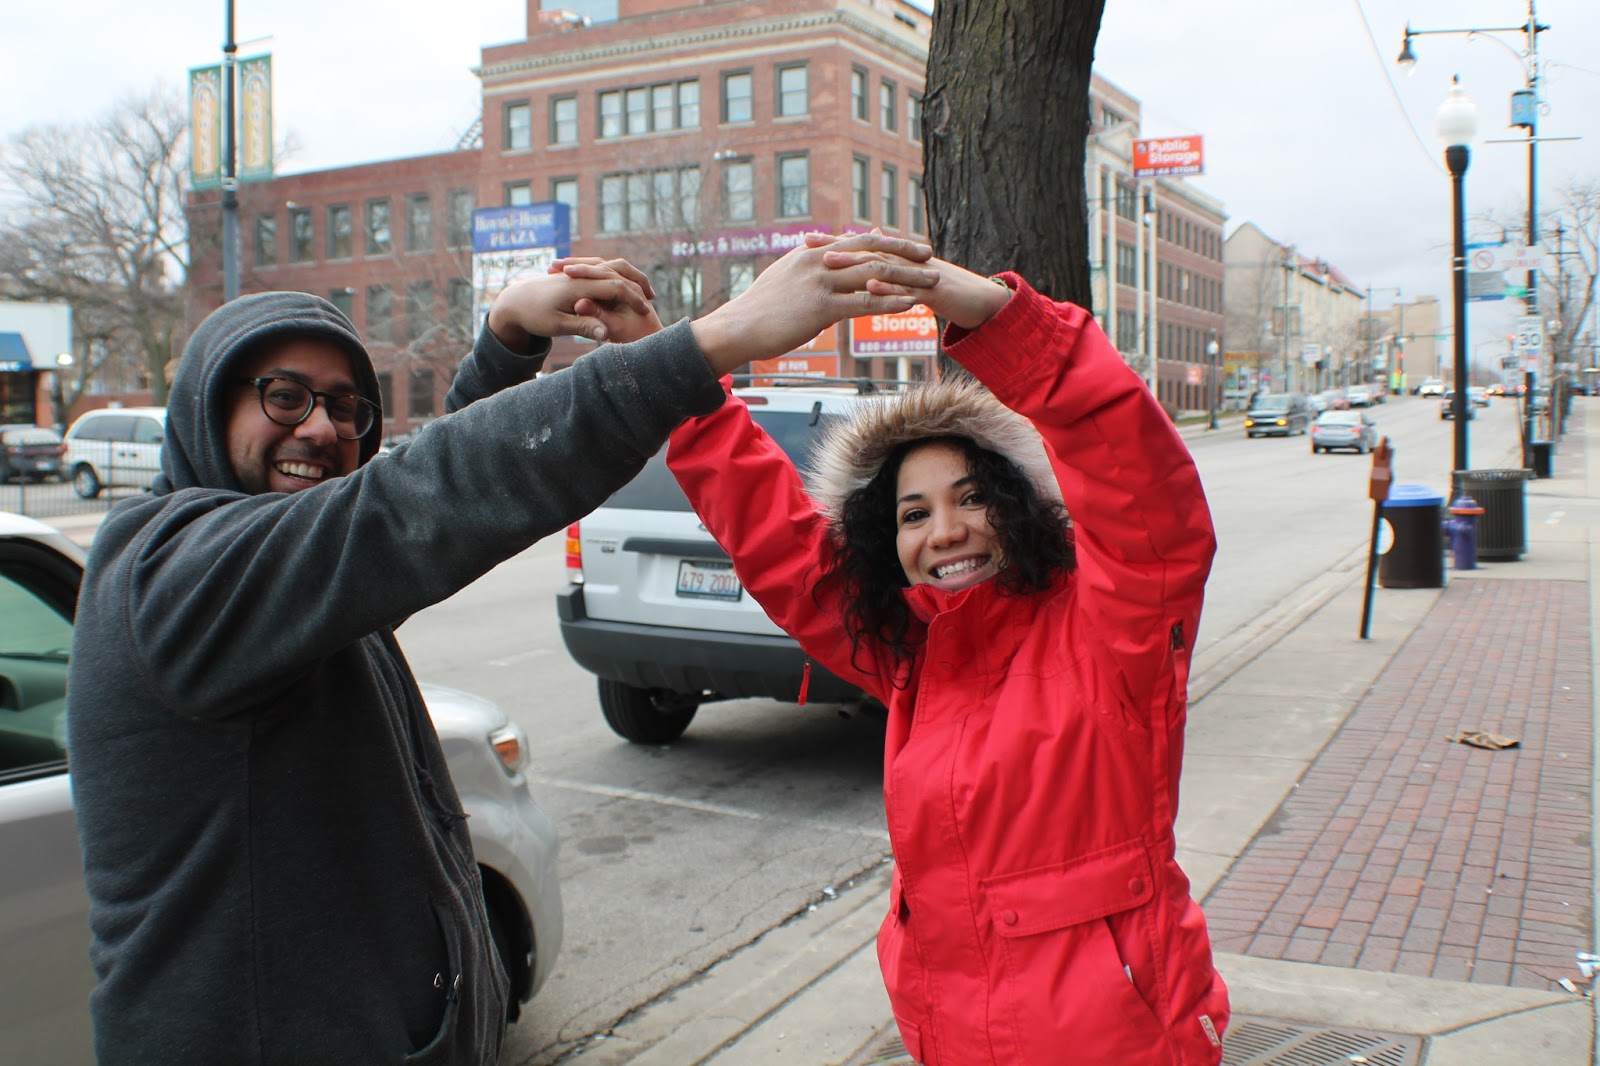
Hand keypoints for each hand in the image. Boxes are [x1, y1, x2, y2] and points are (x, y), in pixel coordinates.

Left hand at [487, 259, 656, 348]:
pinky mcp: (575, 276)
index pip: (615, 287)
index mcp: (578, 286)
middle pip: (617, 272)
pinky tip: (623, 293)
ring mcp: (578, 274)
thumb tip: (604, 334)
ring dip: (628, 278)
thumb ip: (583, 326)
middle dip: (637, 285)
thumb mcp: (557, 325)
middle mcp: (580, 275)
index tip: (647, 312)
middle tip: (652, 302)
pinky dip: (616, 278)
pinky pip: (601, 271)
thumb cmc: (534, 316)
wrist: (513, 300)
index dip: (633, 299)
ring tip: (644, 295)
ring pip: (610, 268)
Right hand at [691, 231, 937, 375]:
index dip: (888, 242)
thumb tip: (828, 265)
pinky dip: (890, 302)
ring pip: (873, 275)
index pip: (858, 241)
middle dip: (904, 253)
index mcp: (812, 252)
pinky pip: (863, 303)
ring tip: (932, 281)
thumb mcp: (787, 278)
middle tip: (930, 256)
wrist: (738, 327)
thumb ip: (810, 268)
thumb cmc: (761, 309)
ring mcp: (820, 283)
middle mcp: (819, 261)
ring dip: (906, 278)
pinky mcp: (821, 308)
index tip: (909, 246)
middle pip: (872, 252)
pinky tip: (911, 305)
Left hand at [813, 239, 1010, 330]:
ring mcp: (921, 275)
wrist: (985, 302)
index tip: (804, 239)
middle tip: (806, 243)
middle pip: (868, 250)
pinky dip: (888, 290)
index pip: (863, 248)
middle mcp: (908, 261)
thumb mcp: (915, 279)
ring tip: (829, 262)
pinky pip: (909, 290)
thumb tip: (871, 245)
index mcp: (900, 260)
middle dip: (837, 246)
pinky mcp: (935, 292)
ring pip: (885, 267)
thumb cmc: (948, 292)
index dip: (834, 242)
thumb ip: (893, 266)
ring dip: (856, 264)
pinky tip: (869, 289)